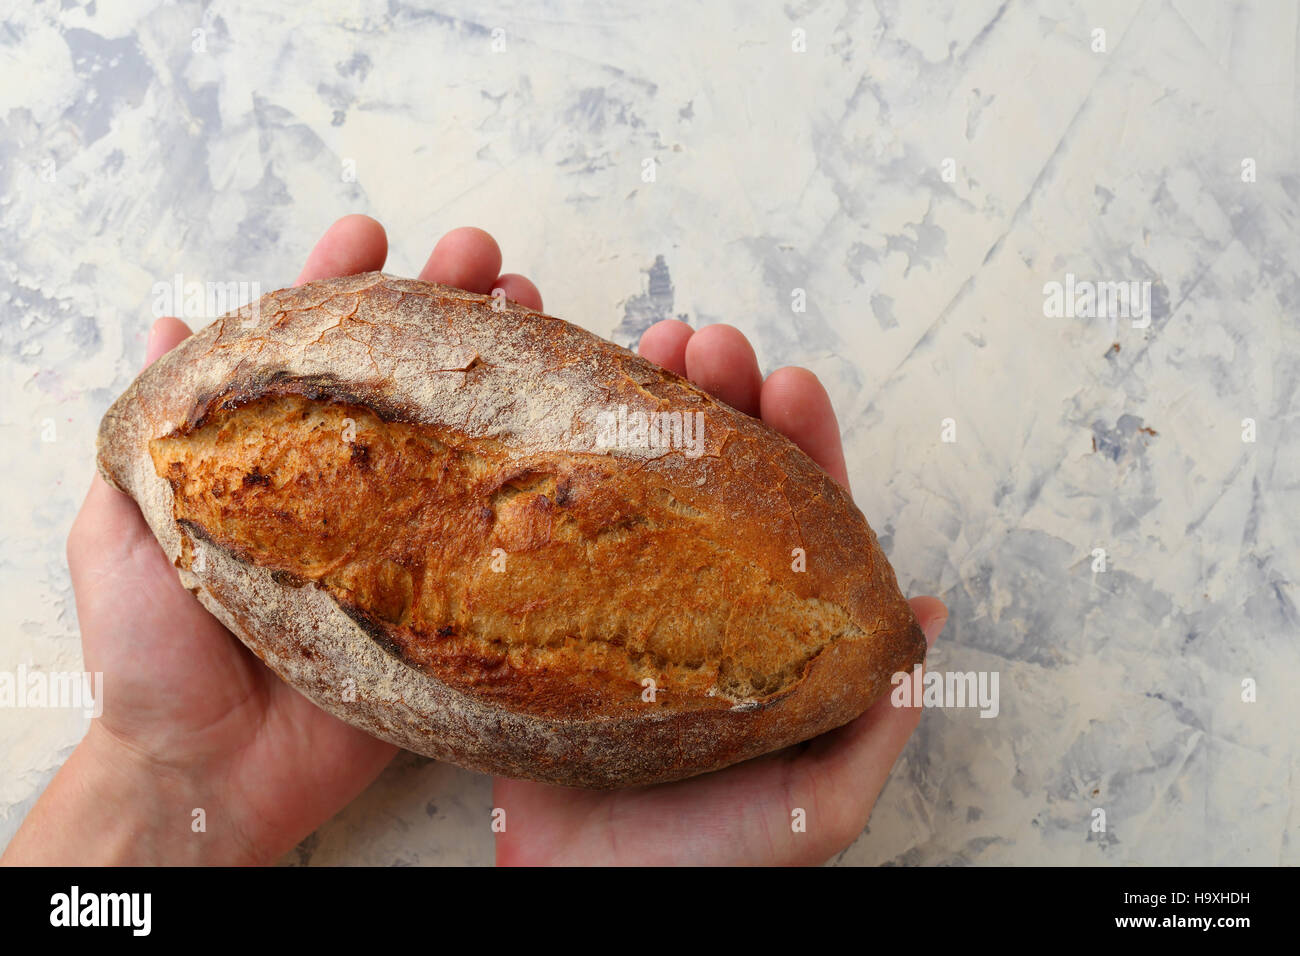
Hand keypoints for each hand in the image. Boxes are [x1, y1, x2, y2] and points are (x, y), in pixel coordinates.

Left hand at [1, 217, 541, 864]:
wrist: (209, 773)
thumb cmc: (150, 660)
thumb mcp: (119, 538)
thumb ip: (140, 444)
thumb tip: (163, 327)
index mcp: (281, 462)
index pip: (318, 354)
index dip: (344, 288)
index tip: (367, 236)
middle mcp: (354, 486)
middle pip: (410, 377)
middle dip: (446, 302)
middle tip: (480, 256)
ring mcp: (409, 536)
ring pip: (469, 433)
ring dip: (506, 362)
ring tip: (533, 304)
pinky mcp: (449, 596)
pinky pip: (501, 529)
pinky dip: (539, 471)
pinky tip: (569, 417)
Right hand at [494, 288, 947, 864]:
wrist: (581, 907)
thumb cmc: (705, 870)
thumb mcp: (816, 808)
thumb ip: (874, 721)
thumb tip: (929, 619)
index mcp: (775, 636)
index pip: (803, 522)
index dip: (803, 446)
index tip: (791, 383)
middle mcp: (707, 605)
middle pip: (724, 481)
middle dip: (724, 401)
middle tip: (709, 343)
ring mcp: (631, 602)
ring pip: (650, 482)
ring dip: (652, 408)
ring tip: (651, 347)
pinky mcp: (559, 616)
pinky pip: (570, 524)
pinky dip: (573, 462)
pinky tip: (570, 411)